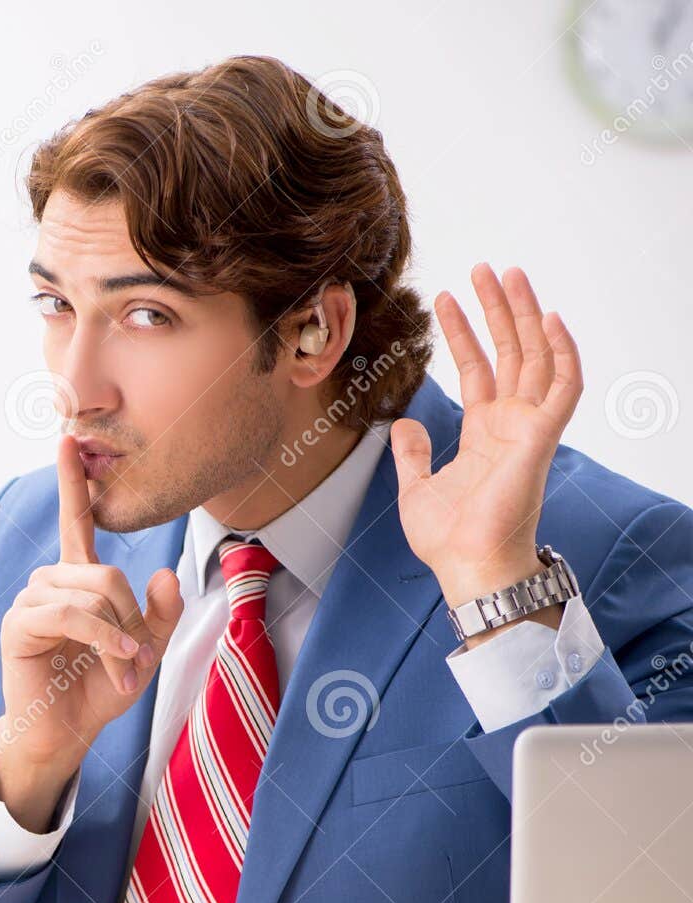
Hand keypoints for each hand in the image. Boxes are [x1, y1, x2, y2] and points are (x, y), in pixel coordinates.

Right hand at [0, 436, 183, 829]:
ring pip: (94, 593)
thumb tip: (167, 574)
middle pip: (106, 573)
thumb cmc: (98, 691)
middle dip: (133, 620)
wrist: (65, 735)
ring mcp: (31, 601)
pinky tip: (115, 666)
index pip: (75, 521)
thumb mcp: (144, 653)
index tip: (67, 439)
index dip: (72, 482)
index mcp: (76, 581)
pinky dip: (102, 640)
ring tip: (124, 672)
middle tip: (137, 661)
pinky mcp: (20, 624)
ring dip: (120, 638)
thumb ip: (160, 615)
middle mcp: (50, 583)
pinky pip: (70, 614)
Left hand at [391, 264, 582, 642]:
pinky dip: (562, 352)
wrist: (466, 566)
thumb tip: (404, 422)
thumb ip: (412, 452)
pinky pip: (564, 387)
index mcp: (484, 434)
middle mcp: (511, 425)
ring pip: (534, 357)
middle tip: (483, 269)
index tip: (446, 300)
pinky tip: (549, 318)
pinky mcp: (541, 437)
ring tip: (506, 274)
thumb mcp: (415, 487)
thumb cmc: (448, 538)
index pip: (477, 369)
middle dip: (496, 309)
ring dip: (522, 315)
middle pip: (509, 352)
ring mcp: (529, 429)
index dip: (463, 334)